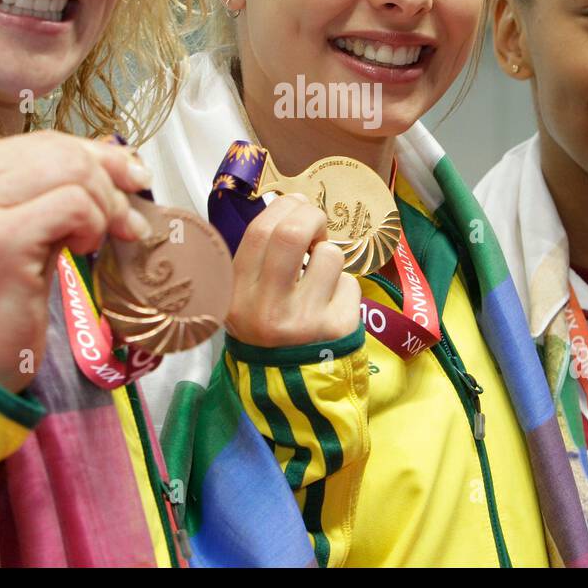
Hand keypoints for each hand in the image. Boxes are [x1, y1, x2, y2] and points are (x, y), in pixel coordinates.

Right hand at [0, 132, 152, 392]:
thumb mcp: (20, 223)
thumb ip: (53, 187)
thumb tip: (122, 161)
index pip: (46, 141)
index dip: (99, 157)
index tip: (133, 181)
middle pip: (63, 152)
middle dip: (110, 184)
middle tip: (129, 222)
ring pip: (73, 172)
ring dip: (104, 208)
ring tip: (98, 242)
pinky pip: (74, 206)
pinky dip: (93, 226)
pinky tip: (81, 252)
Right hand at [225, 194, 361, 348]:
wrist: (292, 384)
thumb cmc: (269, 326)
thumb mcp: (246, 298)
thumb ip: (260, 256)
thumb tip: (292, 203)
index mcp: (237, 297)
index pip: (258, 233)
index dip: (282, 207)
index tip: (295, 204)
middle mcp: (268, 310)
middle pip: (292, 235)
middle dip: (311, 216)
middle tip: (316, 224)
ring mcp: (305, 321)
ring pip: (329, 256)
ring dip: (329, 256)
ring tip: (321, 276)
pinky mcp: (338, 330)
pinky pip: (350, 284)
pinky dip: (344, 287)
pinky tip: (332, 305)